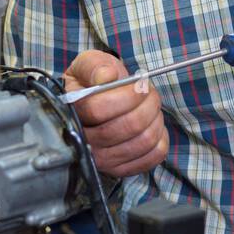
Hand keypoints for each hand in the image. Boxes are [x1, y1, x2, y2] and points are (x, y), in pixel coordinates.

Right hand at [64, 50, 168, 177]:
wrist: (98, 101)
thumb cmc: (94, 82)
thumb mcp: (89, 63)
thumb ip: (94, 65)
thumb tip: (106, 76)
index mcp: (72, 111)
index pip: (100, 109)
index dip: (128, 94)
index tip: (139, 84)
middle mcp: (83, 141)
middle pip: (127, 126)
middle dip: (148, 104)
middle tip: (149, 93)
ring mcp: (101, 159)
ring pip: (142, 141)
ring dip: (155, 119)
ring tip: (150, 108)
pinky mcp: (120, 169)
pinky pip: (152, 156)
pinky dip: (160, 138)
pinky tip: (152, 126)